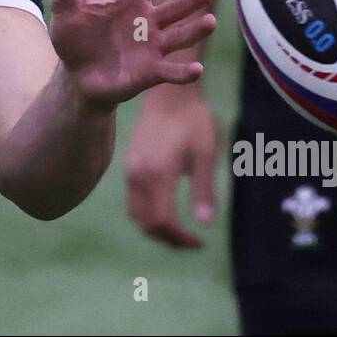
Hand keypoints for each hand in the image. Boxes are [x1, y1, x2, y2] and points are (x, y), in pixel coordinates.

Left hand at [45, 0, 215, 106]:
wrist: (77, 74)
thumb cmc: (76, 35)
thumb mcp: (66, 6)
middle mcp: (147, 20)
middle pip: (174, 8)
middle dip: (190, 0)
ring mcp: (152, 46)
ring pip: (180, 36)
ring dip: (195, 30)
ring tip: (210, 22)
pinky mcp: (151, 72)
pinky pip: (171, 71)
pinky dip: (185, 72)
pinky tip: (197, 69)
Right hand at [126, 84, 218, 247]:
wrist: (170, 94)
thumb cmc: (194, 120)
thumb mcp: (206, 153)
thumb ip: (204, 188)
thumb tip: (205, 223)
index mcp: (159, 173)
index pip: (162, 220)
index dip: (180, 238)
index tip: (199, 243)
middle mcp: (139, 175)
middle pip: (147, 223)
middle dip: (169, 239)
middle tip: (192, 242)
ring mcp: (131, 171)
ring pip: (137, 215)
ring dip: (157, 229)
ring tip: (180, 231)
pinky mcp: (130, 166)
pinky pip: (134, 201)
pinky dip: (148, 215)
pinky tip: (167, 211)